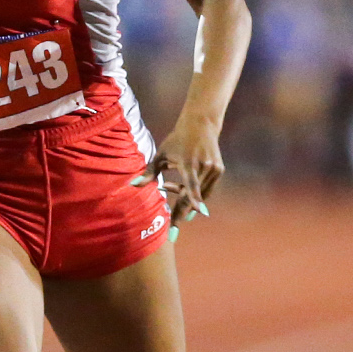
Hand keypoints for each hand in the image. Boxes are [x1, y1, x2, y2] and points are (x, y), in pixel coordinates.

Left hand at [133, 110, 223, 226]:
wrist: (201, 126)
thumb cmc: (176, 141)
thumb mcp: (161, 155)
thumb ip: (149, 172)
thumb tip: (133, 185)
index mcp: (189, 163)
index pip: (191, 184)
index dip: (194, 198)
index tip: (200, 212)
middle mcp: (204, 166)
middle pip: (193, 194)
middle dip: (182, 210)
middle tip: (173, 226)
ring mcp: (214, 169)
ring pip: (200, 194)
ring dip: (185, 198)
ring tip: (167, 186)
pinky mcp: (219, 170)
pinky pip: (206, 189)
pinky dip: (194, 192)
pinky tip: (179, 187)